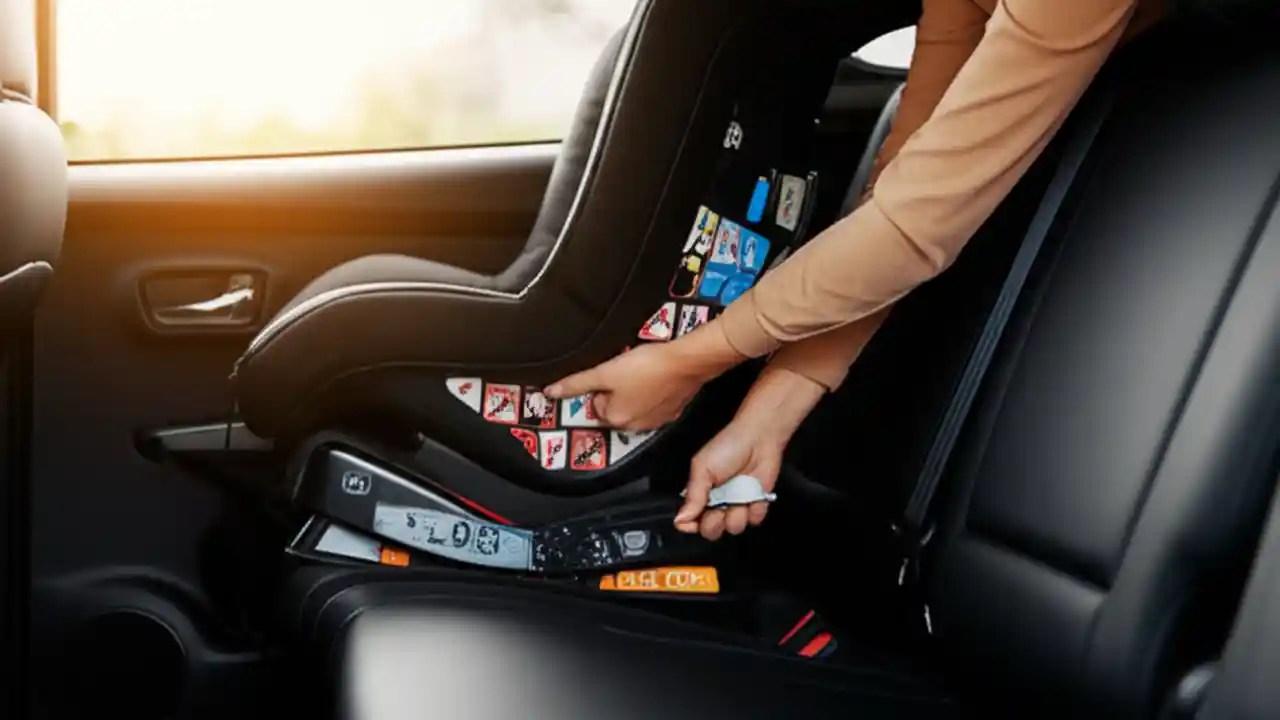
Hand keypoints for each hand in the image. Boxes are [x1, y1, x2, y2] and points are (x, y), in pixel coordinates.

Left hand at [544, 324, 743, 430]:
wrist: (687, 362)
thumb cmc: (645, 366)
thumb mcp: (605, 371)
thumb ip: (576, 383)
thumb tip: (549, 392)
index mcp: (615, 419)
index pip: (596, 404)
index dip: (601, 386)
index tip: (611, 372)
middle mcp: (634, 426)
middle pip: (615, 407)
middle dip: (618, 391)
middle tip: (626, 370)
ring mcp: (656, 421)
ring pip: (636, 406)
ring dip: (636, 392)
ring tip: (642, 372)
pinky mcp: (673, 412)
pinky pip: (655, 404)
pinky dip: (654, 394)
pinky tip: (658, 378)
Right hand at [675, 366, 824, 539]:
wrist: (759, 438)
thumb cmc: (729, 445)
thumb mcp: (702, 467)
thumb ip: (693, 495)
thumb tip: (680, 519)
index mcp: (700, 493)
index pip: (690, 521)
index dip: (692, 525)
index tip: (695, 520)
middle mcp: (717, 502)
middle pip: (711, 530)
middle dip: (714, 522)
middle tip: (719, 507)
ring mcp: (737, 504)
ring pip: (734, 528)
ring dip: (737, 513)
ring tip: (738, 495)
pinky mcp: (756, 505)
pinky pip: (754, 520)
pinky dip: (755, 508)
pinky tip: (753, 493)